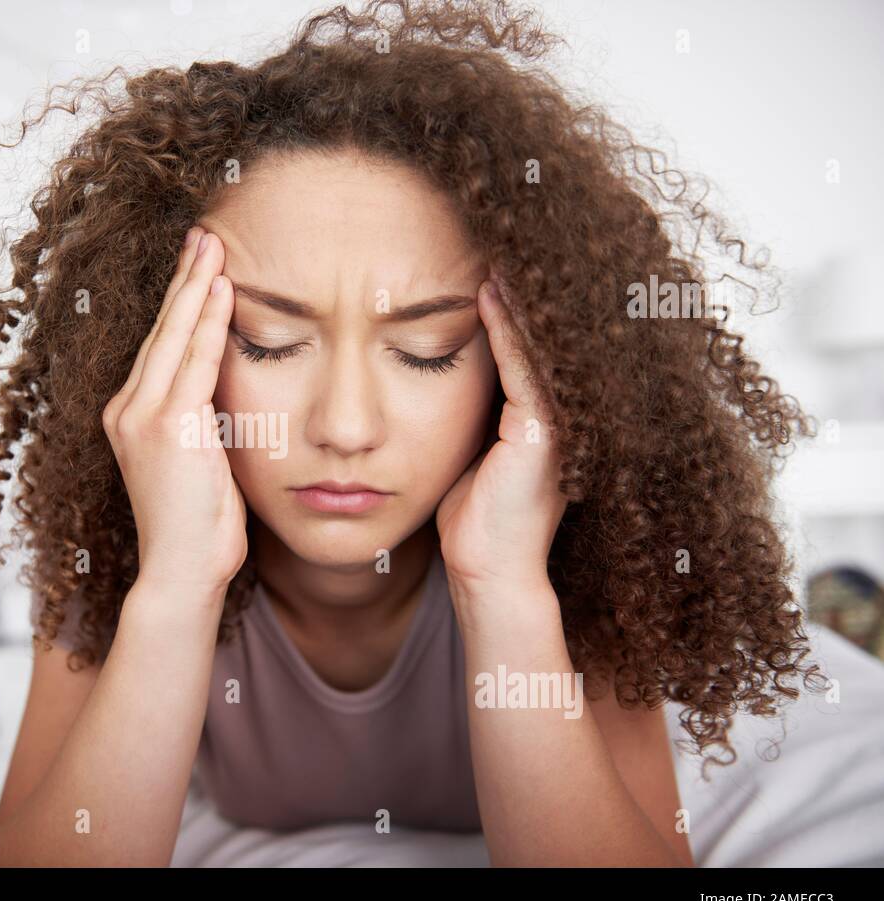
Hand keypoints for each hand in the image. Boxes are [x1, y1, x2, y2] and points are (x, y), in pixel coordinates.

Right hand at [101, 227, 247, 591]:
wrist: (182, 573)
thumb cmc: (198, 527)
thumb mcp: (198, 461)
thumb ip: (203, 420)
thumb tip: (226, 390)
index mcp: (130, 416)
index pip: (160, 346)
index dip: (179, 302)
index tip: (198, 265)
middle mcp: (126, 409)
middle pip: (161, 329)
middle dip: (184, 278)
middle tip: (204, 233)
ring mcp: (141, 417)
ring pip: (174, 335)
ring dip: (196, 284)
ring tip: (213, 243)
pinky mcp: (166, 427)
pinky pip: (193, 361)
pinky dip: (208, 320)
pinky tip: (222, 286)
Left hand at [435, 275, 567, 594]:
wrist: (487, 569)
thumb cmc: (475, 519)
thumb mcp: (473, 450)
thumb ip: (474, 410)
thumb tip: (440, 371)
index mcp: (545, 413)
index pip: (529, 341)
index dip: (513, 299)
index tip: (490, 253)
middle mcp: (561, 410)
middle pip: (543, 331)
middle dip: (523, 283)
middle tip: (503, 230)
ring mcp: (558, 419)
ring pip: (536, 339)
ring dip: (517, 292)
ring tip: (497, 243)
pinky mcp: (543, 430)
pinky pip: (523, 364)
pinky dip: (507, 325)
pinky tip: (490, 288)